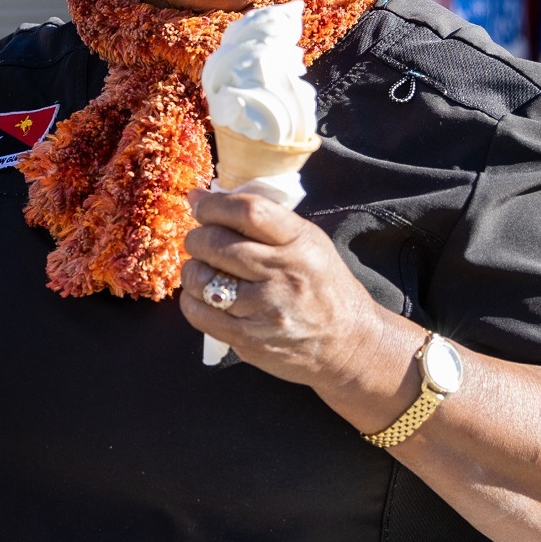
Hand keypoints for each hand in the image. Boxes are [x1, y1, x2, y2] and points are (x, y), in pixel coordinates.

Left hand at [178, 190, 413, 426]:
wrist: (348, 343)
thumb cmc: (323, 286)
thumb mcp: (308, 243)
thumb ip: (264, 221)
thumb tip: (200, 198)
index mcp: (301, 243)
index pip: (250, 212)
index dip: (214, 205)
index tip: (199, 202)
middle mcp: (285, 274)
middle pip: (217, 244)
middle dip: (196, 238)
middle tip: (198, 240)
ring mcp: (267, 309)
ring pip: (203, 279)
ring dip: (192, 270)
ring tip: (201, 269)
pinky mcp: (251, 339)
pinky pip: (200, 314)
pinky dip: (192, 300)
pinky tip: (202, 295)